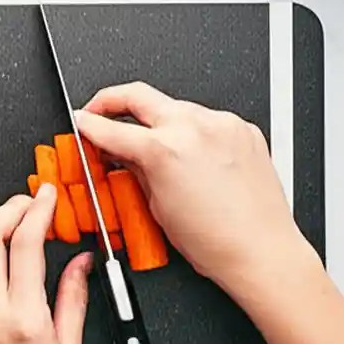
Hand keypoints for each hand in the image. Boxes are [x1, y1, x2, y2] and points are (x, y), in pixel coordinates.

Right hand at [74, 82, 316, 295]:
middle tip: (100, 110)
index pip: (110, 127)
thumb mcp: (156, 208)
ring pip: (175, 106)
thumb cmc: (216, 242)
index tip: (82, 121)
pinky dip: (192, 132)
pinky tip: (192, 156)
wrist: (261, 250)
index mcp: (164, 150)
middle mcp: (193, 128)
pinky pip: (207, 119)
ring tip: (154, 143)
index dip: (87, 124)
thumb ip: (134, 170)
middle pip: (137, 93)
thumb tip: (121, 153)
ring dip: (157, 119)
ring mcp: (221, 125)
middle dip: (110, 99)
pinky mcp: (242, 129)